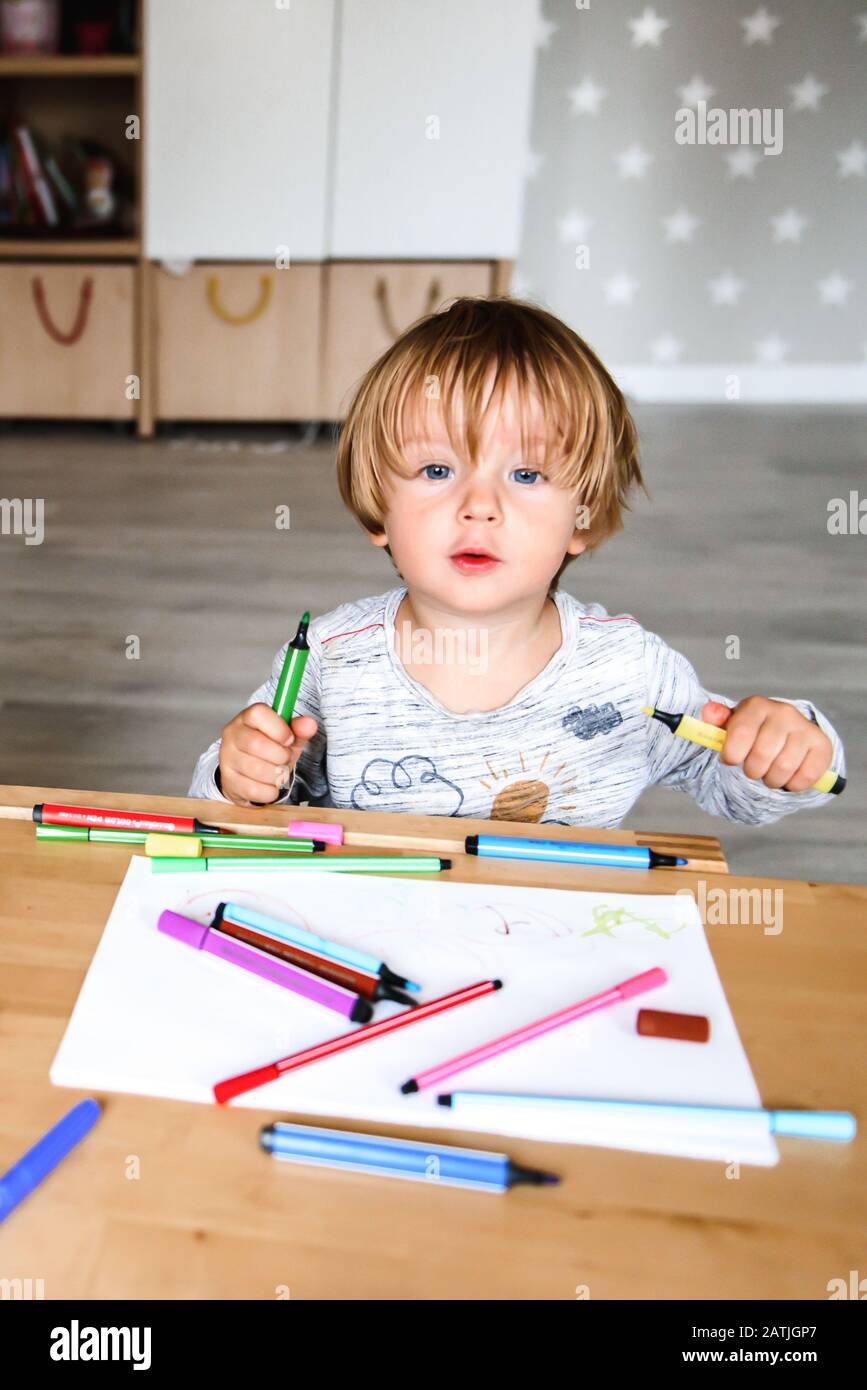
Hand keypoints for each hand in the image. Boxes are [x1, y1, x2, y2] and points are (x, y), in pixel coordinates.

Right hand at [218, 703, 318, 805]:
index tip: (289, 739)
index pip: (257, 713)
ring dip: (277, 775)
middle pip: (257, 744)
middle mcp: (232, 735)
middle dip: (281, 756)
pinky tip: (270, 785)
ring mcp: (227, 758)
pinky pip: (254, 790)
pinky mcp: (229, 781)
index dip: (279, 728)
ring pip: (257, 769)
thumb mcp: (286, 737)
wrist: (247, 774)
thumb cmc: (269, 750)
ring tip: (279, 772)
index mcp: (246, 718)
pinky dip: (270, 791)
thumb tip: (310, 724)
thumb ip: (298, 729)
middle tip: (286, 759)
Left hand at [702, 697, 831, 791]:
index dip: (731, 754)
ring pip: (783, 768)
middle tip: (753, 769)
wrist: (787, 732)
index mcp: (757, 706)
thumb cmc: (752, 732)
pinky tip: (789, 775)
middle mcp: (783, 712)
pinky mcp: (822, 746)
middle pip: (762, 755)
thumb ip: (715, 721)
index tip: (730, 760)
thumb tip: (709, 712)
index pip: (741, 732)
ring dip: (772, 779)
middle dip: (752, 770)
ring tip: (770, 773)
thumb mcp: (731, 726)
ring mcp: (805, 728)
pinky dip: (793, 784)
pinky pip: (805, 777)